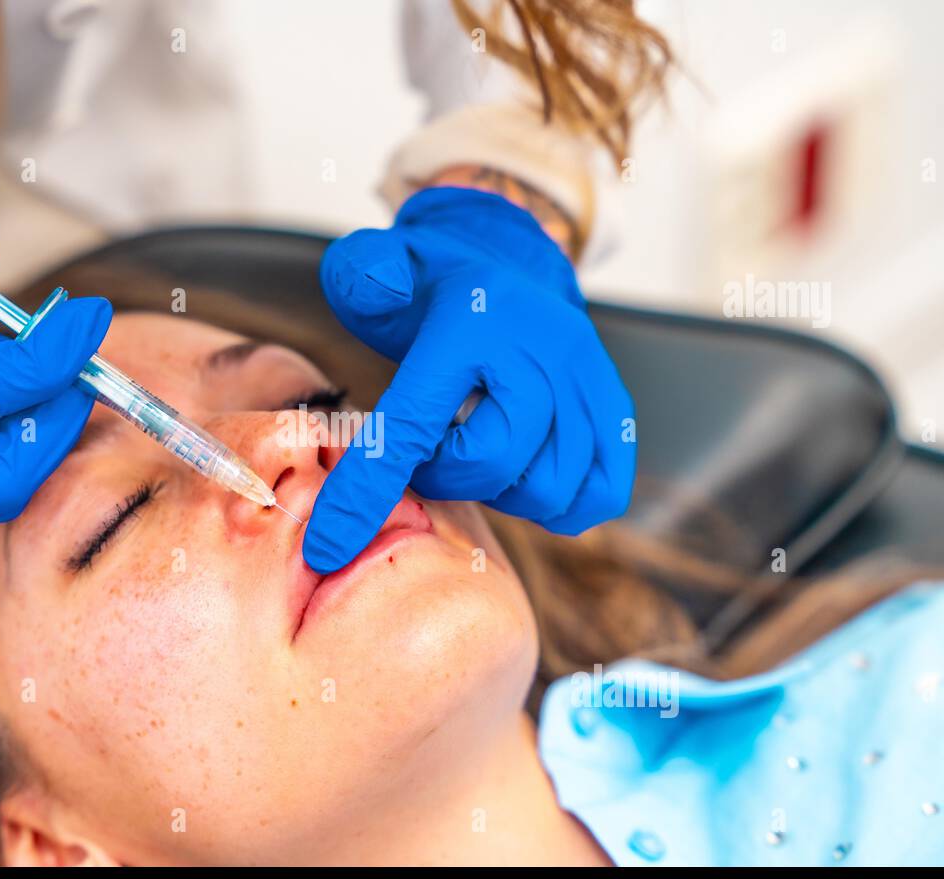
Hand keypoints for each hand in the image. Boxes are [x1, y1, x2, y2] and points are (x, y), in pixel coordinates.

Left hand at [302, 186, 635, 572]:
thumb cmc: (429, 285)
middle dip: (448, 477)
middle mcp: (541, 349)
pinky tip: (521, 475)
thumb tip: (374, 283)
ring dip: (503, 493)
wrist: (509, 264)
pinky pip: (600, 494)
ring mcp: (588, 380)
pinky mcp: (616, 409)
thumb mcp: (376, 267)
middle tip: (428, 454)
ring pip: (550, 487)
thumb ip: (361, 275)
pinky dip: (559, 505)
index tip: (327, 549)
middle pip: (494, 462)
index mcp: (469, 325)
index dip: (367, 492)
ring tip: (475, 457)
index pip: (412, 424)